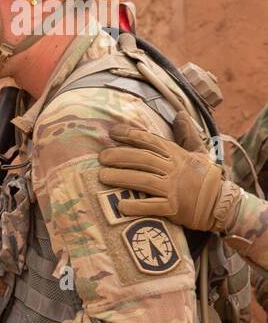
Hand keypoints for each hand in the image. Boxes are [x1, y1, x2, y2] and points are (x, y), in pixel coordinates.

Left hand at [99, 112, 235, 231]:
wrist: (221, 204)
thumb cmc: (205, 177)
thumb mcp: (199, 152)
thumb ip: (186, 134)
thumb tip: (179, 113)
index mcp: (178, 155)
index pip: (152, 142)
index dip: (131, 136)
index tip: (112, 132)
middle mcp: (175, 170)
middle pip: (143, 160)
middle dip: (119, 157)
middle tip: (101, 157)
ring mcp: (174, 190)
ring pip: (143, 181)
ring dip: (121, 178)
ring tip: (101, 176)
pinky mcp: (173, 208)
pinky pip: (152, 207)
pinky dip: (136, 206)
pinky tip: (120, 205)